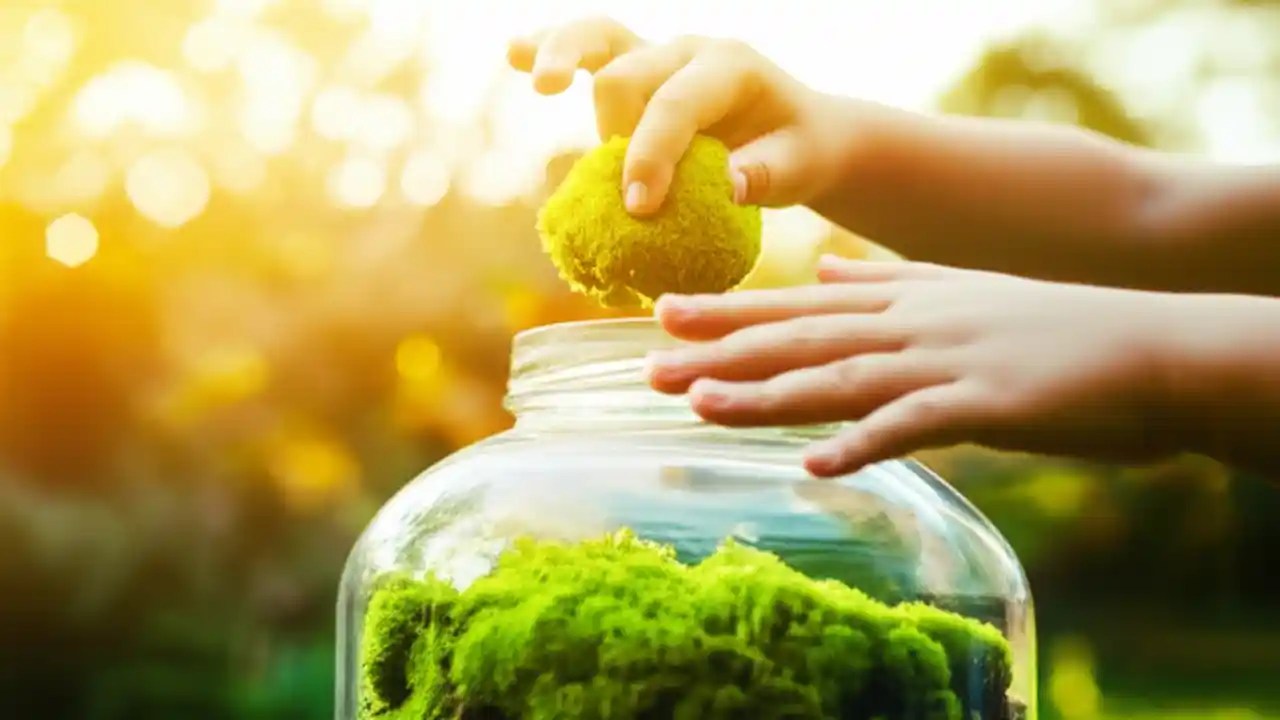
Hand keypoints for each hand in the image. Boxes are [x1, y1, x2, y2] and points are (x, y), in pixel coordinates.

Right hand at [507, 17, 854, 214]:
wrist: (801, 133)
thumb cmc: (799, 153)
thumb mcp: (800, 168)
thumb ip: (768, 175)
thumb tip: (729, 185)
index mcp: (730, 66)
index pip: (675, 103)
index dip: (651, 154)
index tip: (639, 208)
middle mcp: (687, 49)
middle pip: (626, 75)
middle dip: (616, 135)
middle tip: (630, 195)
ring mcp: (657, 53)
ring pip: (597, 36)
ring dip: (561, 59)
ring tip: (540, 84)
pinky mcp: (634, 68)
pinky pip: (587, 49)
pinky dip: (547, 47)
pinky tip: (512, 53)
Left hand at [645, 257, 1192, 476]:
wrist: (1149, 348)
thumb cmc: (1050, 330)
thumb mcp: (958, 292)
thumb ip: (888, 280)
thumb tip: (826, 264)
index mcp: (903, 299)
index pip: (799, 304)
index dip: (729, 312)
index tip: (663, 318)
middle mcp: (912, 324)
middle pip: (803, 340)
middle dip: (724, 355)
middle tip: (651, 372)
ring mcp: (947, 362)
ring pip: (841, 378)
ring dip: (769, 395)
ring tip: (702, 408)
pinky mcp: (988, 405)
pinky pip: (916, 427)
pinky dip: (865, 443)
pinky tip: (817, 465)